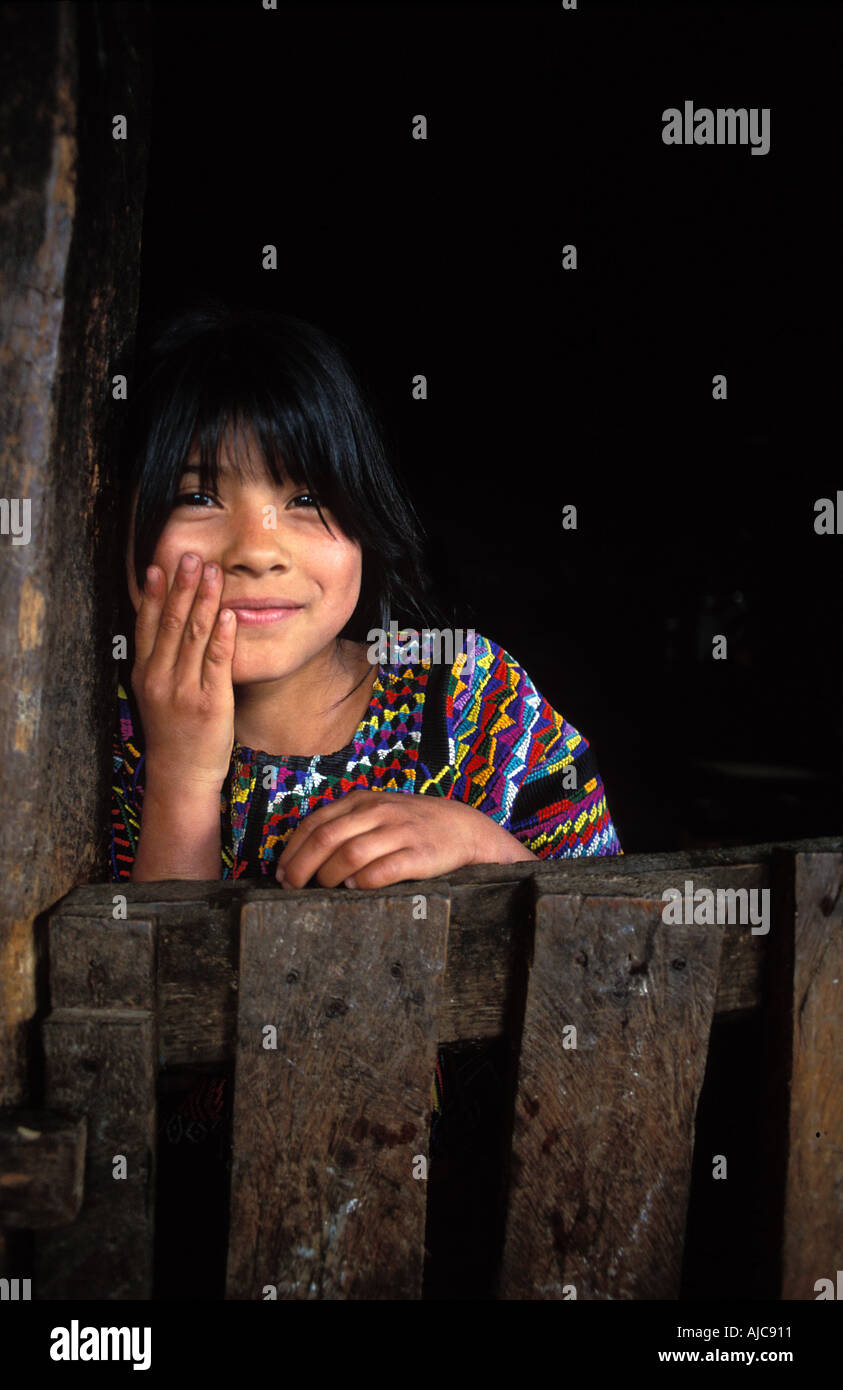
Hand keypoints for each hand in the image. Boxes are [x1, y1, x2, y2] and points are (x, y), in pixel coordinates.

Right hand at [130, 553, 236, 787]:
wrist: (180, 776)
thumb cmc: (173, 734)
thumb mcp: (155, 695)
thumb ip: (161, 663)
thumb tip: (170, 627)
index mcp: (145, 674)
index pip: (148, 625)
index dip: (155, 593)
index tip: (160, 564)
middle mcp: (160, 678)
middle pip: (171, 623)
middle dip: (182, 586)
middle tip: (191, 556)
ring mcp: (184, 690)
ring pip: (194, 636)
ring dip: (204, 600)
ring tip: (213, 572)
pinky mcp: (210, 703)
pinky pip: (217, 662)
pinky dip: (222, 636)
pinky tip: (227, 613)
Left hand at [275, 788, 535, 889]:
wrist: (463, 827)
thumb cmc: (410, 825)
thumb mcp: (377, 812)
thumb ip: (345, 825)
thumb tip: (303, 856)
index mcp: (362, 801)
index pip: (314, 823)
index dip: (292, 851)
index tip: (282, 873)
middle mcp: (377, 812)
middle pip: (326, 839)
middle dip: (302, 867)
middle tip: (293, 888)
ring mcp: (398, 832)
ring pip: (349, 854)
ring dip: (329, 877)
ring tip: (325, 889)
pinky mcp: (418, 854)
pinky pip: (381, 870)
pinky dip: (362, 882)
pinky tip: (355, 888)